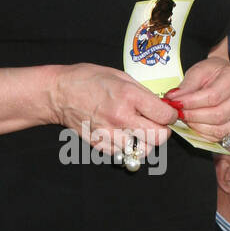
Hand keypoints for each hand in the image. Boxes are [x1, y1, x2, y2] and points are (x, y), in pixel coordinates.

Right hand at [50, 63, 175, 159]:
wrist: (59, 93)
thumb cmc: (88, 80)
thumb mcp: (120, 76)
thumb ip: (143, 93)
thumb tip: (161, 106)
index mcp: (128, 96)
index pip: (164, 116)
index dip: (171, 115)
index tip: (167, 113)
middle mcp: (120, 117)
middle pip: (158, 137)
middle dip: (162, 132)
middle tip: (156, 124)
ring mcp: (109, 134)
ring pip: (143, 150)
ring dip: (145, 142)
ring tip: (138, 131)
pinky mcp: (100, 145)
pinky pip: (124, 154)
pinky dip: (128, 148)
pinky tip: (123, 135)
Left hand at [164, 56, 229, 143]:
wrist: (221, 74)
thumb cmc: (211, 72)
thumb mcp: (197, 71)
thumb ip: (187, 86)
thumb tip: (174, 99)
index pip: (213, 95)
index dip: (192, 102)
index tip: (177, 103)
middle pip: (217, 114)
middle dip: (194, 116)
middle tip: (179, 112)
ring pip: (219, 129)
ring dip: (197, 126)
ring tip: (186, 117)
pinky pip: (220, 136)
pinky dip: (203, 134)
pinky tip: (194, 125)